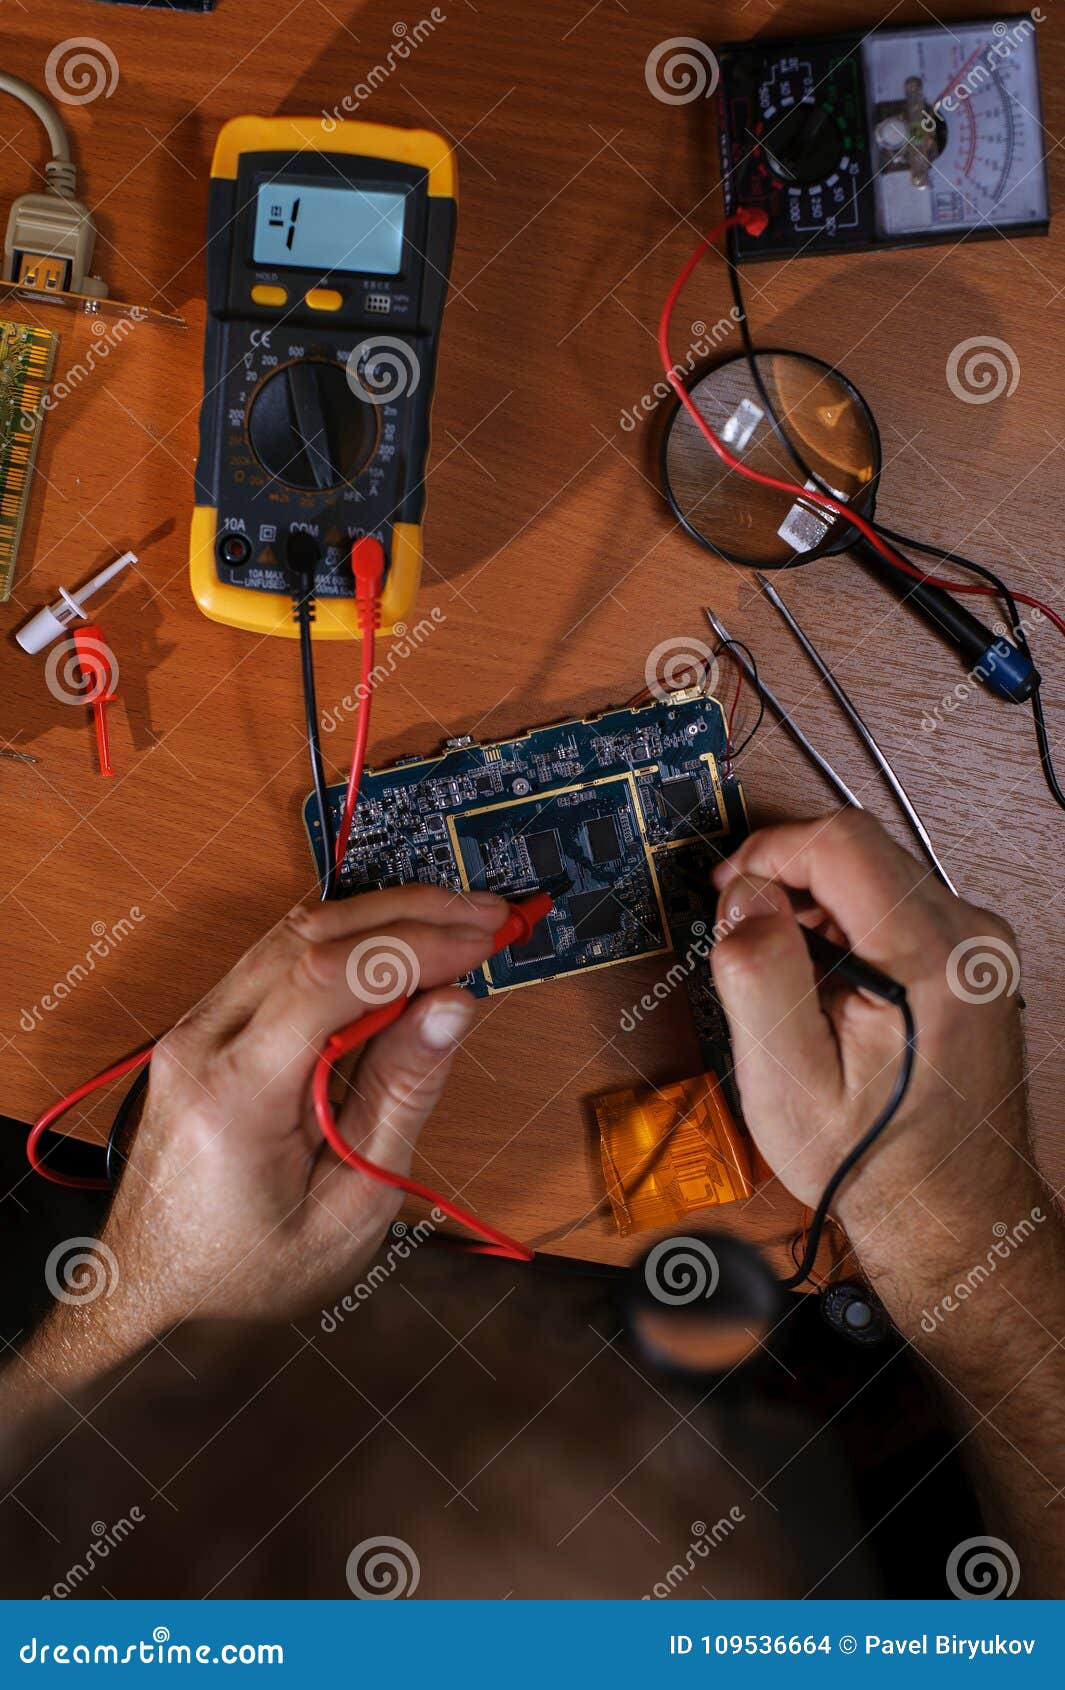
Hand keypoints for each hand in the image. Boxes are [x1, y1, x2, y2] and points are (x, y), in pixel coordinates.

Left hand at [99, 885, 508, 1333]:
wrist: (158, 1289)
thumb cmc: (248, 1269)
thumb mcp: (350, 1206)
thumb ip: (401, 1097)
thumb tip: (451, 1008)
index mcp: (234, 1097)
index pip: (328, 981)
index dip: (415, 947)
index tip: (482, 939)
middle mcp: (201, 1044)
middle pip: (311, 937)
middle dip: (411, 915)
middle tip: (488, 915)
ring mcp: (194, 1029)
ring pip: (292, 934)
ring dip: (381, 918)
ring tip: (458, 920)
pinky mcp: (204, 1027)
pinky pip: (277, 958)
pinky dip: (345, 941)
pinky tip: (397, 942)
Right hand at [709, 810, 1027, 1240]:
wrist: (946, 1210)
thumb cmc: (872, 1160)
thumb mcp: (785, 1081)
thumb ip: (759, 975)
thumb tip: (745, 897)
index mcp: (929, 959)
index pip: (840, 841)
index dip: (768, 853)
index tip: (732, 890)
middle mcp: (968, 940)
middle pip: (858, 849)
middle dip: (788, 883)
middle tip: (752, 943)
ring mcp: (977, 948)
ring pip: (875, 873)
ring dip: (818, 907)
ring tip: (796, 981)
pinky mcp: (972, 958)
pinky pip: (896, 904)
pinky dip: (849, 927)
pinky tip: (833, 989)